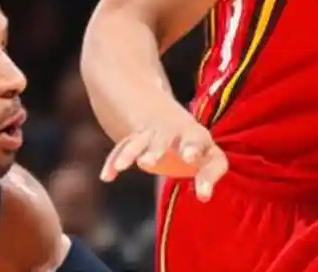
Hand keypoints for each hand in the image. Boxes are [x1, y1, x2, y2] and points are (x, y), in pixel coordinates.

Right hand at [98, 99, 227, 201]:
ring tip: (122, 166)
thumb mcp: (210, 159)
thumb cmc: (198, 149)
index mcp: (197, 137)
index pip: (198, 143)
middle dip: (156, 149)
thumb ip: (209, 177)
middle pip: (164, 138)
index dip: (195, 153)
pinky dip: (114, 160)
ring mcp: (153, 133)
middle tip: (148, 163)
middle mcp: (174, 132)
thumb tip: (204, 196)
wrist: (173, 121)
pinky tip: (107, 177)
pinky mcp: (137, 138)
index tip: (192, 165)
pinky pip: (123, 147)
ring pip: (140, 141)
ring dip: (131, 152)